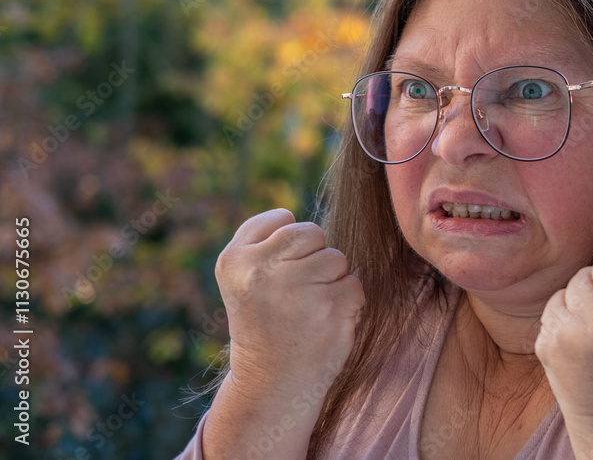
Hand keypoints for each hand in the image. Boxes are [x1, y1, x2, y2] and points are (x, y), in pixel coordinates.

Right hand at [215, 208, 365, 399]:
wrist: (272, 382)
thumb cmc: (262, 319)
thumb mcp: (240, 276)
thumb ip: (259, 237)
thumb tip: (290, 214)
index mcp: (235, 260)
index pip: (283, 218)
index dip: (288, 246)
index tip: (274, 277)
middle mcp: (262, 273)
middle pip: (314, 234)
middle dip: (313, 257)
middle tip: (295, 293)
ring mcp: (298, 291)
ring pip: (336, 259)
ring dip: (331, 281)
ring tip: (309, 309)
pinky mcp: (331, 310)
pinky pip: (354, 285)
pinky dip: (347, 303)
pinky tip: (325, 323)